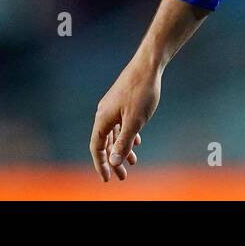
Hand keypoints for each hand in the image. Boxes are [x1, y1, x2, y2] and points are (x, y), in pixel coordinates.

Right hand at [90, 58, 158, 181]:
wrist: (148, 66)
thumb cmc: (141, 93)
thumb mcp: (134, 122)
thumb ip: (123, 143)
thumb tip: (113, 162)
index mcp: (103, 118)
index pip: (97, 147)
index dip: (101, 164)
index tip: (108, 179)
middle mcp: (104, 113)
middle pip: (104, 142)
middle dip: (113, 160)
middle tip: (122, 176)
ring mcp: (112, 106)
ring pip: (114, 133)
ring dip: (121, 148)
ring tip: (133, 162)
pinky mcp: (121, 101)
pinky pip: (120, 124)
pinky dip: (126, 135)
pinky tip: (136, 141)